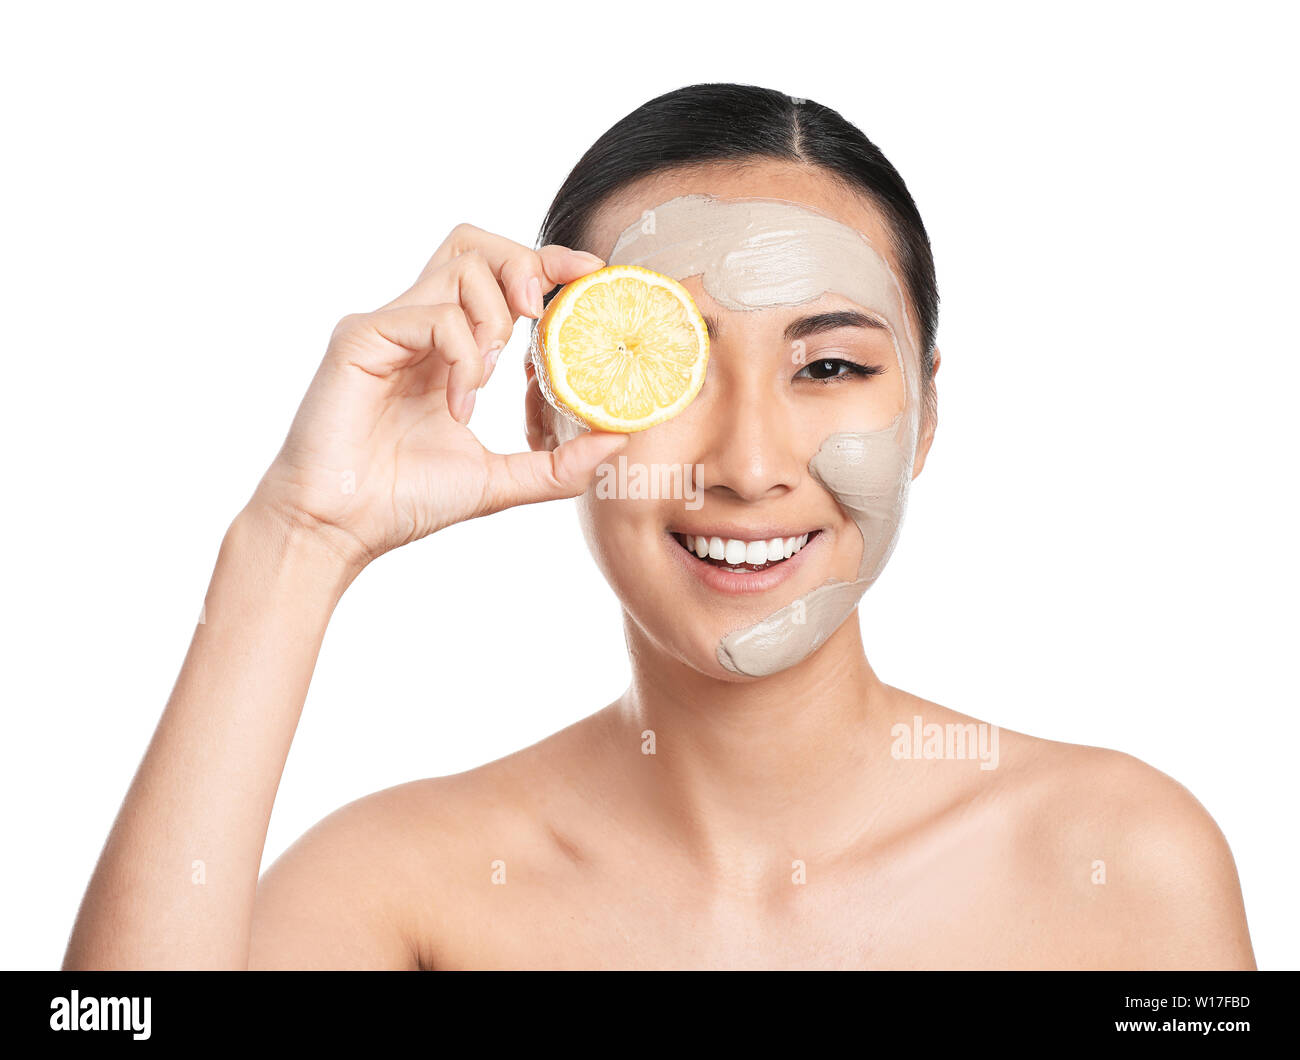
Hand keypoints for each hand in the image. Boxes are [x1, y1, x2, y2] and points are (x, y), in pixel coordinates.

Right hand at [248, 224, 626, 569]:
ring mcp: (388, 327)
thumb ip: (558, 463)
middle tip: (543, 313)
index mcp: (447, 349)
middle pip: (475, 245)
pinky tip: (457, 404)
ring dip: (494, 316)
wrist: (338, 528)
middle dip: (524, 264)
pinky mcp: (361, 338)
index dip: (546, 263)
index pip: (498, 277)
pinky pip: (433, 315)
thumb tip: (618, 439)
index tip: (592, 274)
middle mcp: (418, 326)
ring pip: (459, 265)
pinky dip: (462, 354)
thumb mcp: (498, 481)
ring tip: (490, 376)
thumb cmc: (404, 500)